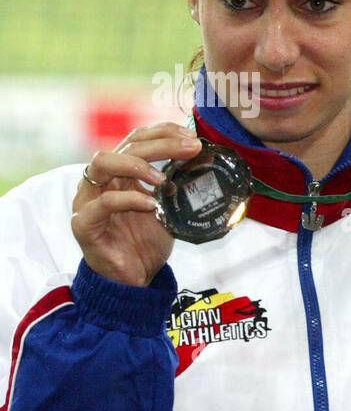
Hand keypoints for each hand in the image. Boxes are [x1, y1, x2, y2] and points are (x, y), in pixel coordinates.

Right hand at [71, 123, 202, 287]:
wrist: (133, 278)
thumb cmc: (146, 241)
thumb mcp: (168, 208)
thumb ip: (178, 186)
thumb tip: (205, 163)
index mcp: (120, 173)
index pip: (136, 139)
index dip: (162, 132)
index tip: (190, 137)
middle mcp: (101, 181)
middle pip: (125, 147)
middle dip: (161, 144)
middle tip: (191, 148)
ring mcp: (89, 200)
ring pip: (102, 163)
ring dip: (137, 165)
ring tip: (163, 179)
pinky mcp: (84, 225)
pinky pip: (102, 204)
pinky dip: (129, 200)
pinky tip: (151, 206)